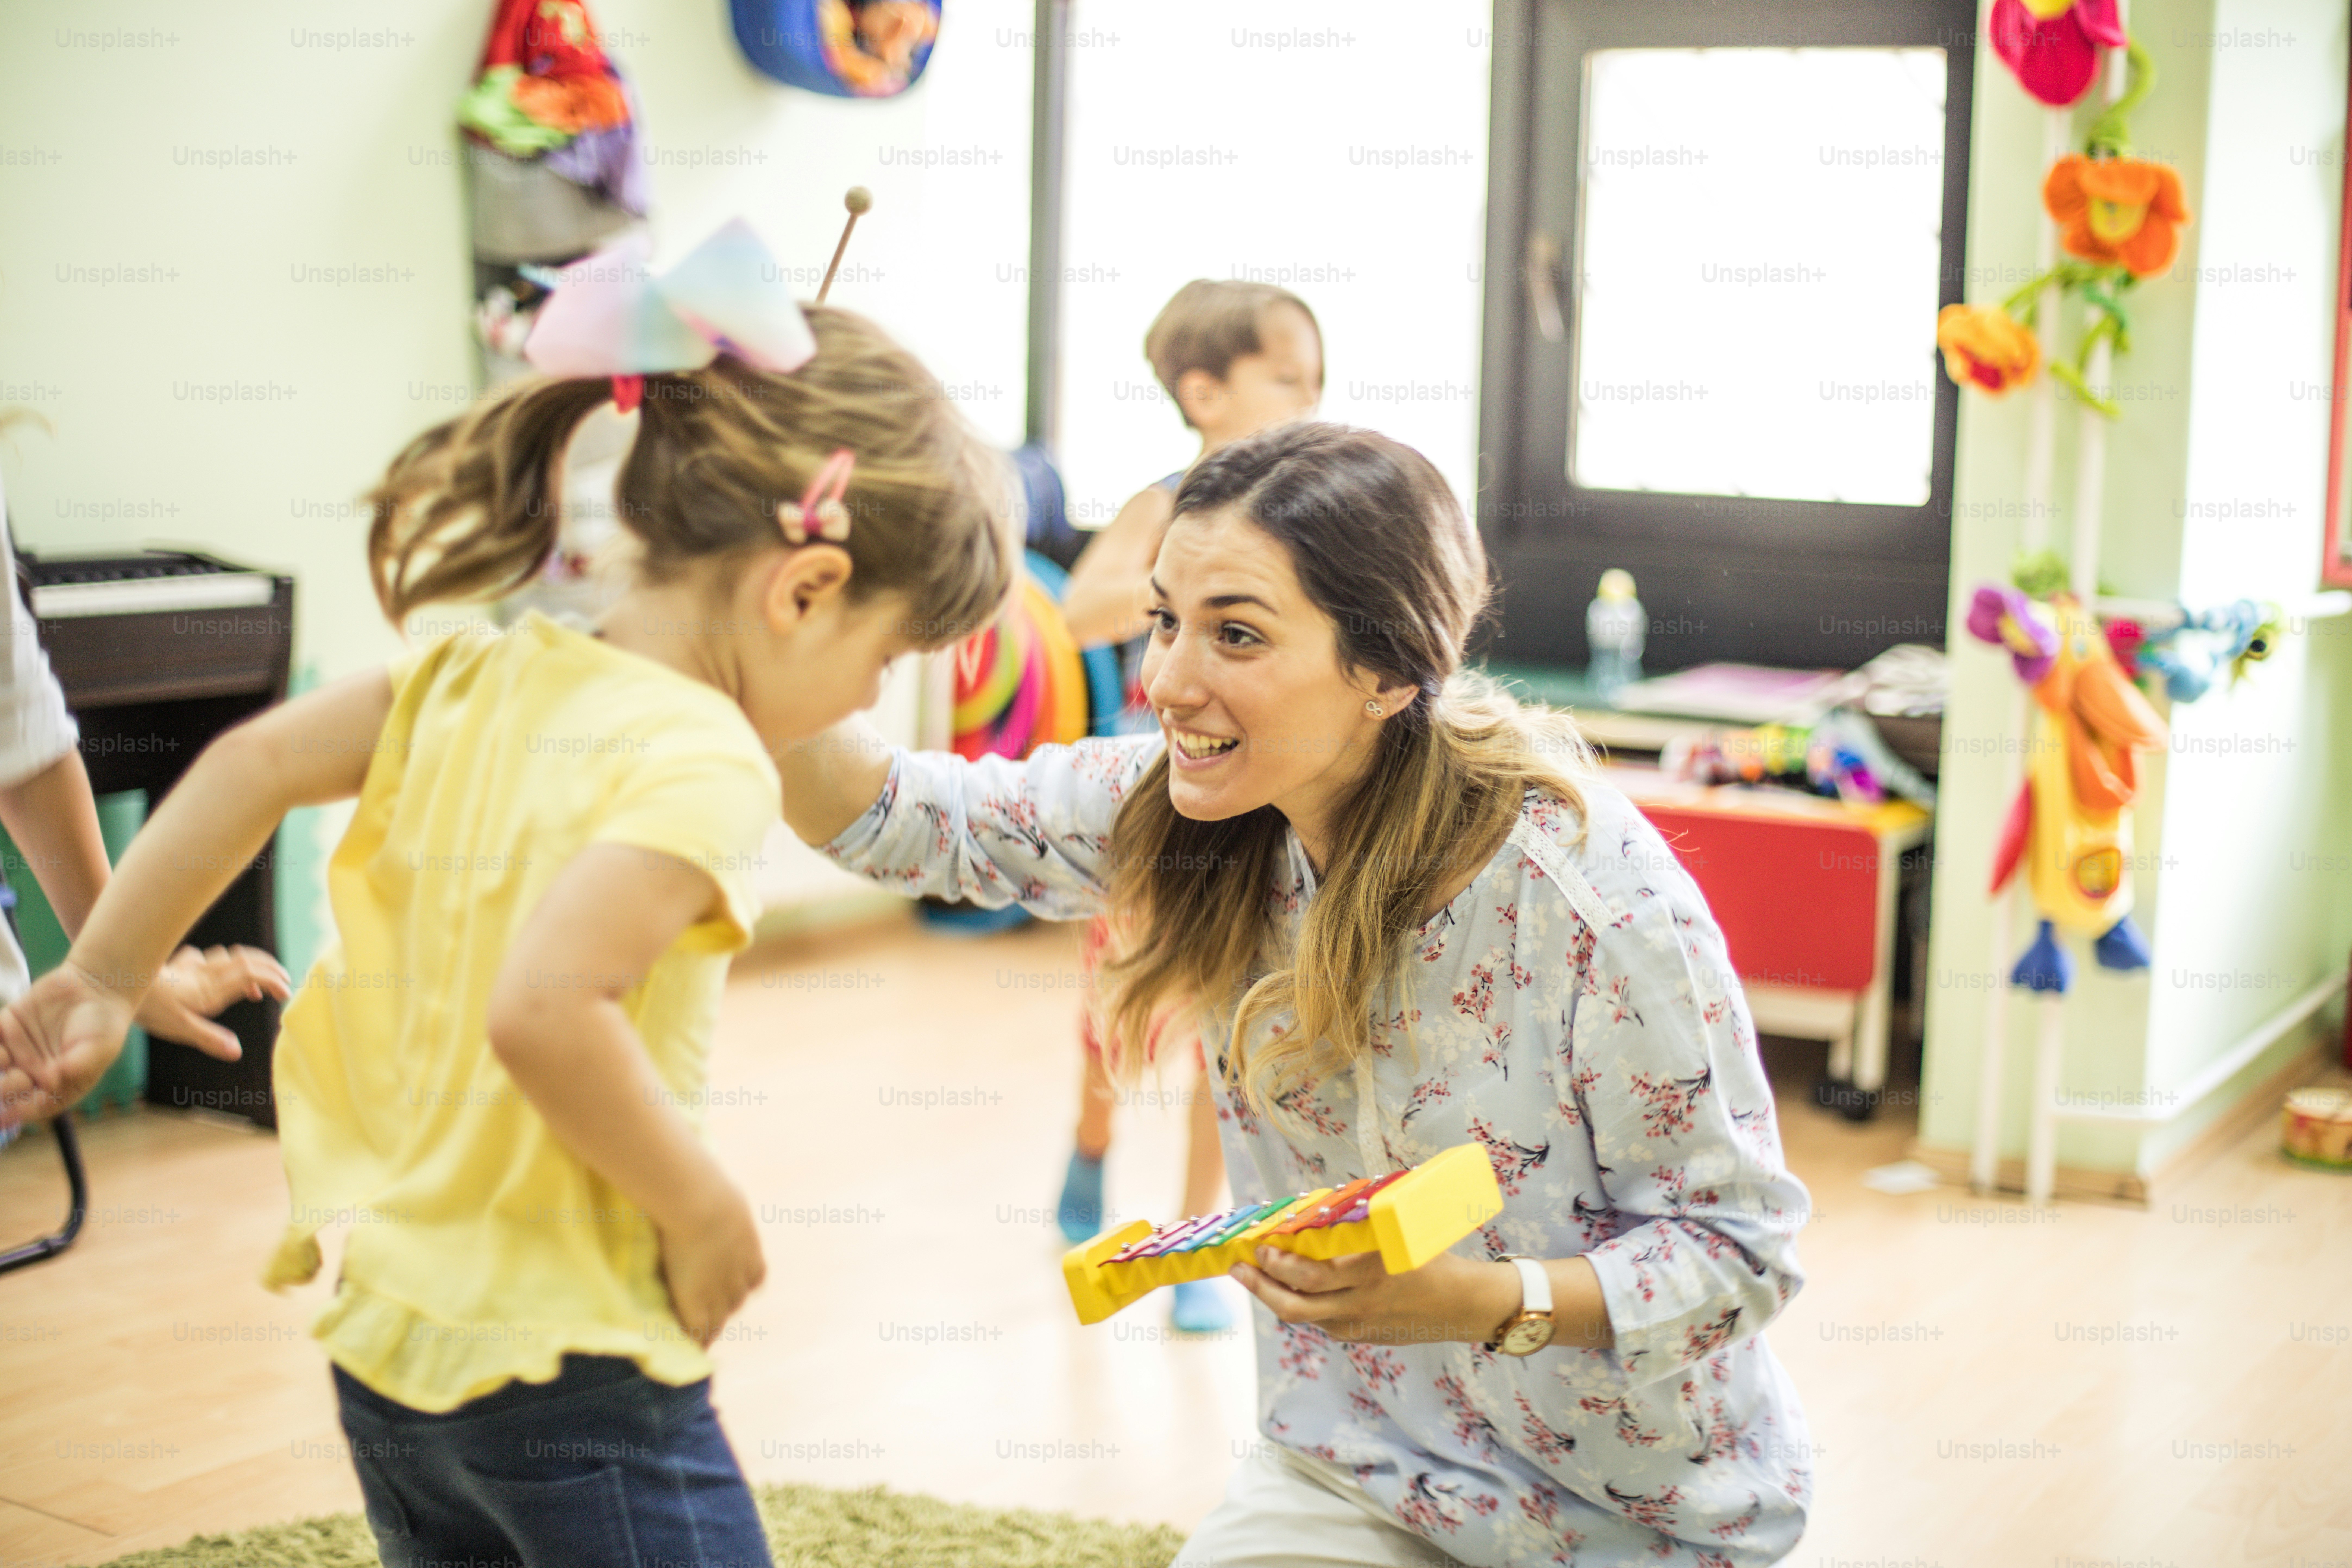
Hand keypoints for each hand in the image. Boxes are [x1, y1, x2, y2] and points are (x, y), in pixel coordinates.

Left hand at [0, 962, 139, 1128]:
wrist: (97, 986)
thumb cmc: (104, 1024)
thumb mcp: (100, 1047)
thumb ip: (79, 1064)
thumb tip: (52, 1079)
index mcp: (58, 1085)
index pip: (36, 1105)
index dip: (20, 1112)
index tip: (8, 1114)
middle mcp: (33, 1072)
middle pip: (10, 1088)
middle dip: (4, 1088)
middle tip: (7, 1083)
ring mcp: (18, 1050)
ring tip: (3, 1056)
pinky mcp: (7, 1026)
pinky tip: (1, 1035)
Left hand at [133, 944, 292, 1057]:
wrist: (117, 982)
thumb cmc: (150, 1008)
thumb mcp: (181, 1028)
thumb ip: (210, 1038)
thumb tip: (237, 1051)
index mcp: (213, 989)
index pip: (252, 975)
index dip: (272, 980)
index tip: (285, 991)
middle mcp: (206, 975)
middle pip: (246, 960)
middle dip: (269, 967)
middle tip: (283, 979)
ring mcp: (191, 968)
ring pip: (227, 957)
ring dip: (248, 964)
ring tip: (254, 980)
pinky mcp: (176, 967)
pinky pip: (201, 959)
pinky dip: (215, 963)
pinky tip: (208, 969)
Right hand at [655, 1182, 766, 1348]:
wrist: (700, 1205)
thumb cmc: (708, 1190)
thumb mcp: (722, 1197)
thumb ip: (719, 1203)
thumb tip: (705, 1180)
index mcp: (750, 1250)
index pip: (753, 1278)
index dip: (741, 1284)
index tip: (730, 1290)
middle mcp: (740, 1275)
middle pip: (737, 1300)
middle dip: (726, 1306)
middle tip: (712, 1316)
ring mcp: (719, 1291)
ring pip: (720, 1318)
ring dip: (711, 1324)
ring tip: (700, 1335)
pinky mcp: (696, 1302)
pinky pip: (698, 1330)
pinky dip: (694, 1339)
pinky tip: (686, 1347)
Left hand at [1230, 1246, 1520, 1347]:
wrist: (1462, 1304)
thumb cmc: (1431, 1255)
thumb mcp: (1399, 1233)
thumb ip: (1362, 1224)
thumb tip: (1319, 1205)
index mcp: (1371, 1270)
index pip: (1312, 1273)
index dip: (1280, 1261)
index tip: (1262, 1243)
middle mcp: (1361, 1301)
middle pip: (1297, 1303)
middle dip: (1262, 1284)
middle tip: (1241, 1265)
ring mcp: (1359, 1323)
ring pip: (1303, 1317)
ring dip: (1272, 1297)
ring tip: (1251, 1277)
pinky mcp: (1361, 1335)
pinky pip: (1321, 1322)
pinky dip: (1300, 1304)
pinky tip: (1288, 1288)